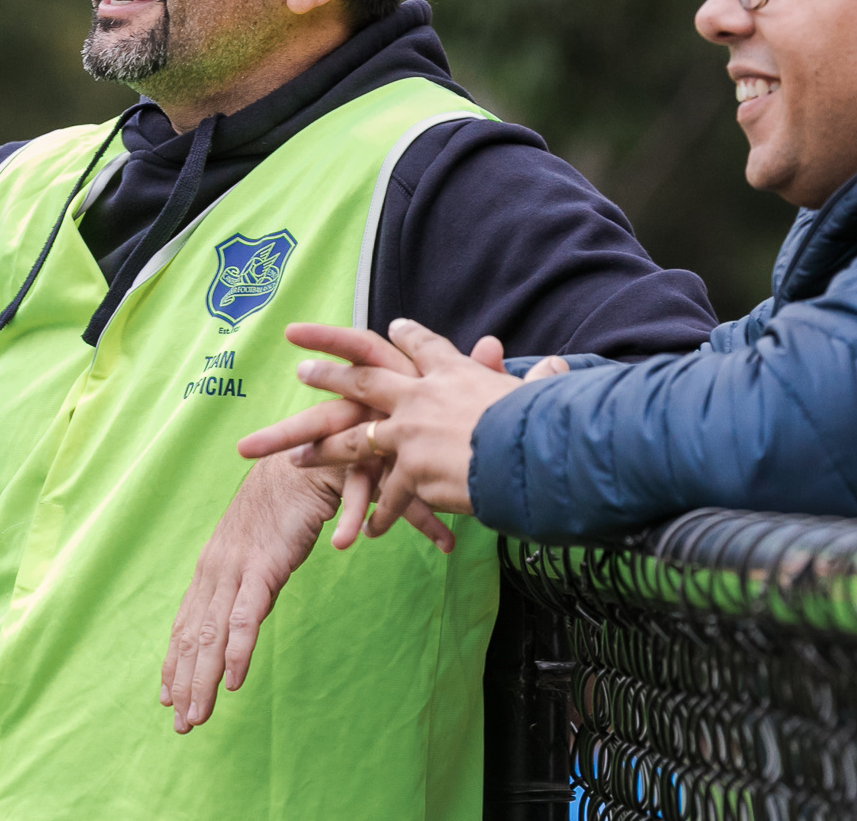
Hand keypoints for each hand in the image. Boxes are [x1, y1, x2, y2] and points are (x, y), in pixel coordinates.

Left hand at [159, 453, 452, 733]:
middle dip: (185, 681)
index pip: (189, 621)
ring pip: (212, 634)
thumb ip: (259, 575)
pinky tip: (232, 681)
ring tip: (197, 716)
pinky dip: (237, 651)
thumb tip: (255, 600)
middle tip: (180, 722)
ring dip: (203, 679)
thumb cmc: (295, 494)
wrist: (311, 453)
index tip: (169, 694)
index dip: (177, 660)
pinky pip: (247, 616)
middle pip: (195, 635)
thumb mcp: (269, 541)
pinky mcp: (265, 564)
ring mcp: (238, 566)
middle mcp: (218, 566)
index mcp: (217, 561)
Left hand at [240, 318, 570, 539]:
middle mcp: (422, 396)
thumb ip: (541, 379)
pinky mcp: (409, 472)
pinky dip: (378, 514)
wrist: (530, 453)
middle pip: (364, 378)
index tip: (391, 327)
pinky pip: (385, 495)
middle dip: (328, 373)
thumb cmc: (542, 421)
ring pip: (353, 438)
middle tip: (300, 368)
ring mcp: (409, 433)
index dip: (405, 337)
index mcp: (453, 372)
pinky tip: (367, 529)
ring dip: (322, 447)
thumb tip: (562, 366)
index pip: (423, 346)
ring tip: (294, 455)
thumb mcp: (537, 393)